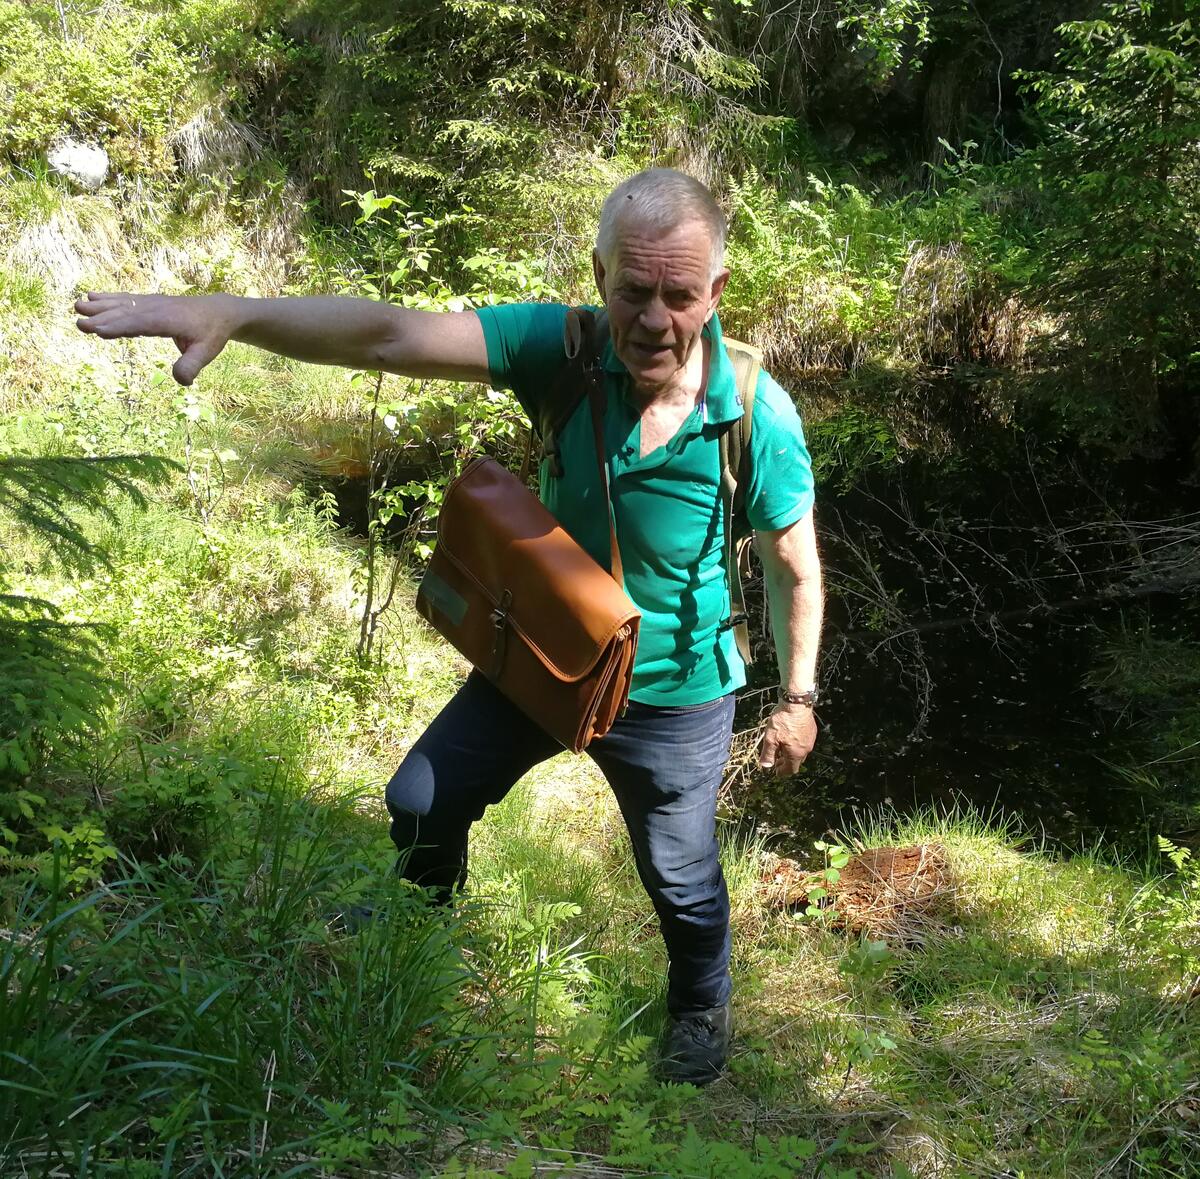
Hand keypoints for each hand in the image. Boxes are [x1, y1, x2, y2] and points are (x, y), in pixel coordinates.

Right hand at [75, 292, 237, 385]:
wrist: (220, 311)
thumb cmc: (212, 334)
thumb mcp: (207, 352)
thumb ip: (192, 366)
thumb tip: (181, 381)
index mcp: (168, 320)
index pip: (140, 324)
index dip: (119, 328)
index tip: (98, 331)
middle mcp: (157, 308)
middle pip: (126, 313)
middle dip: (102, 318)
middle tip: (79, 322)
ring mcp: (152, 303)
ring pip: (123, 304)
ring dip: (101, 306)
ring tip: (79, 305)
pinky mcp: (150, 302)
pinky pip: (127, 300)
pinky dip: (110, 299)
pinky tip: (93, 297)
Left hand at [758, 702, 816, 777]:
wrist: (797, 704)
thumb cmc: (783, 721)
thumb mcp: (771, 738)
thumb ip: (768, 754)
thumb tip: (766, 766)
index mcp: (796, 754)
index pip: (791, 770)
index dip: (782, 772)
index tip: (775, 770)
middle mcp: (806, 749)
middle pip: (796, 761)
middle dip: (786, 762)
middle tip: (776, 758)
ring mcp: (810, 740)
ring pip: (800, 751)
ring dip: (791, 752)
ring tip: (781, 746)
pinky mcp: (812, 730)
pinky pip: (804, 742)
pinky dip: (796, 743)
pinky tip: (789, 736)